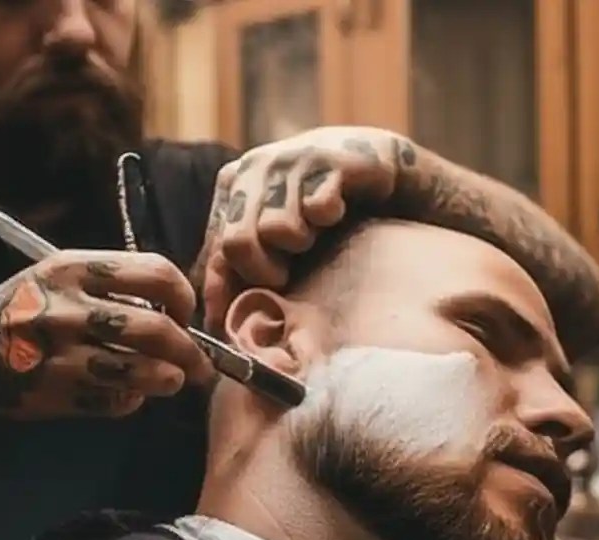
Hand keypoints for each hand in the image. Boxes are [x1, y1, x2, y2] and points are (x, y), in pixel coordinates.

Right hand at [0, 250, 215, 418]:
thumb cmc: (23, 309)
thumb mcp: (60, 278)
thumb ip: (112, 286)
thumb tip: (176, 312)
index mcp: (73, 269)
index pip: (155, 273)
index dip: (183, 296)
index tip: (185, 313)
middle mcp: (68, 309)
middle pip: (157, 329)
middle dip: (190, 350)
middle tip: (197, 363)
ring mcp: (61, 354)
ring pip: (143, 371)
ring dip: (169, 379)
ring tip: (173, 381)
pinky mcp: (57, 393)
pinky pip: (116, 401)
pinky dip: (130, 400)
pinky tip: (127, 394)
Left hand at [201, 126, 416, 331]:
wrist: (384, 169)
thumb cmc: (325, 212)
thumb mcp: (275, 241)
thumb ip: (240, 270)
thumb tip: (213, 321)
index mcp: (233, 183)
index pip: (215, 250)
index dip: (224, 293)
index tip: (239, 322)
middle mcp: (255, 166)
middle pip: (237, 243)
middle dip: (263, 272)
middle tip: (287, 275)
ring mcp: (292, 158)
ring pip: (277, 229)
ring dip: (302, 242)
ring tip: (316, 233)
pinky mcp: (331, 159)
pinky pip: (319, 208)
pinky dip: (330, 217)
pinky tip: (339, 208)